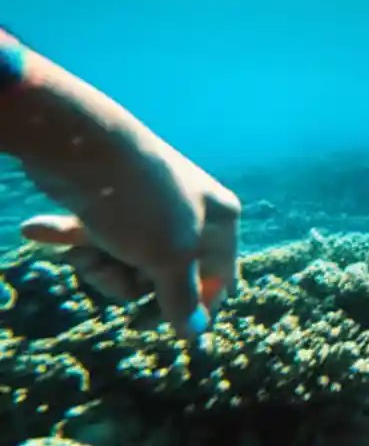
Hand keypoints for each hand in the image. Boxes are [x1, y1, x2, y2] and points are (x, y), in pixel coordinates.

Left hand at [18, 138, 240, 339]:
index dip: (194, 306)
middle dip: (130, 283)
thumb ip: (182, 299)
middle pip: (167, 276)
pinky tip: (37, 230)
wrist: (82, 146)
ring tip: (79, 250)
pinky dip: (72, 240)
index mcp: (220, 221)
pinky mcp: (113, 205)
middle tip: (110, 273)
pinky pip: (100, 239)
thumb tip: (197, 333)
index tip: (158, 326)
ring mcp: (150, 210)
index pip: (221, 277)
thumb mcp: (167, 259)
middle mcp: (190, 215)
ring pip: (130, 263)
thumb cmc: (140, 204)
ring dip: (98, 264)